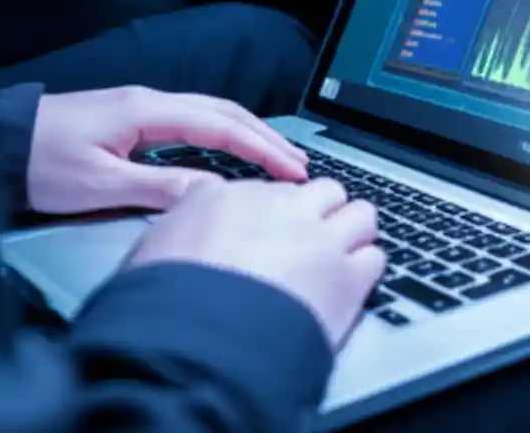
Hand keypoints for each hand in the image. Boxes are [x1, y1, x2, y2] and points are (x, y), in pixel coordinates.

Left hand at [27, 86, 308, 214]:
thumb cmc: (39, 164)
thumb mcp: (100, 184)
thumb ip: (159, 187)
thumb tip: (213, 192)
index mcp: (146, 110)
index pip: (221, 125)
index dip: (262, 149)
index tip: (292, 171)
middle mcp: (148, 101)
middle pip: (223, 112)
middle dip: (266, 137)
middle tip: (299, 165)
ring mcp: (139, 107)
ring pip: (209, 114)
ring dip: (247, 134)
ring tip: (277, 159)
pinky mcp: (129, 120)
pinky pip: (190, 122)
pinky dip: (222, 135)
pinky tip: (231, 152)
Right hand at [127, 178, 384, 347]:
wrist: (198, 340)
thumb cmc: (167, 301)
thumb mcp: (155, 246)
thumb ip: (183, 219)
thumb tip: (193, 210)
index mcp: (230, 196)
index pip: (271, 189)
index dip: (277, 211)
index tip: (276, 226)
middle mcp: (280, 208)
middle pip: (321, 191)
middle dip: (321, 212)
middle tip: (313, 239)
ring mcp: (319, 239)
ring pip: (360, 213)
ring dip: (353, 231)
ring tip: (342, 255)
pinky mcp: (347, 277)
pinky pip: (374, 258)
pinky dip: (366, 269)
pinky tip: (352, 283)